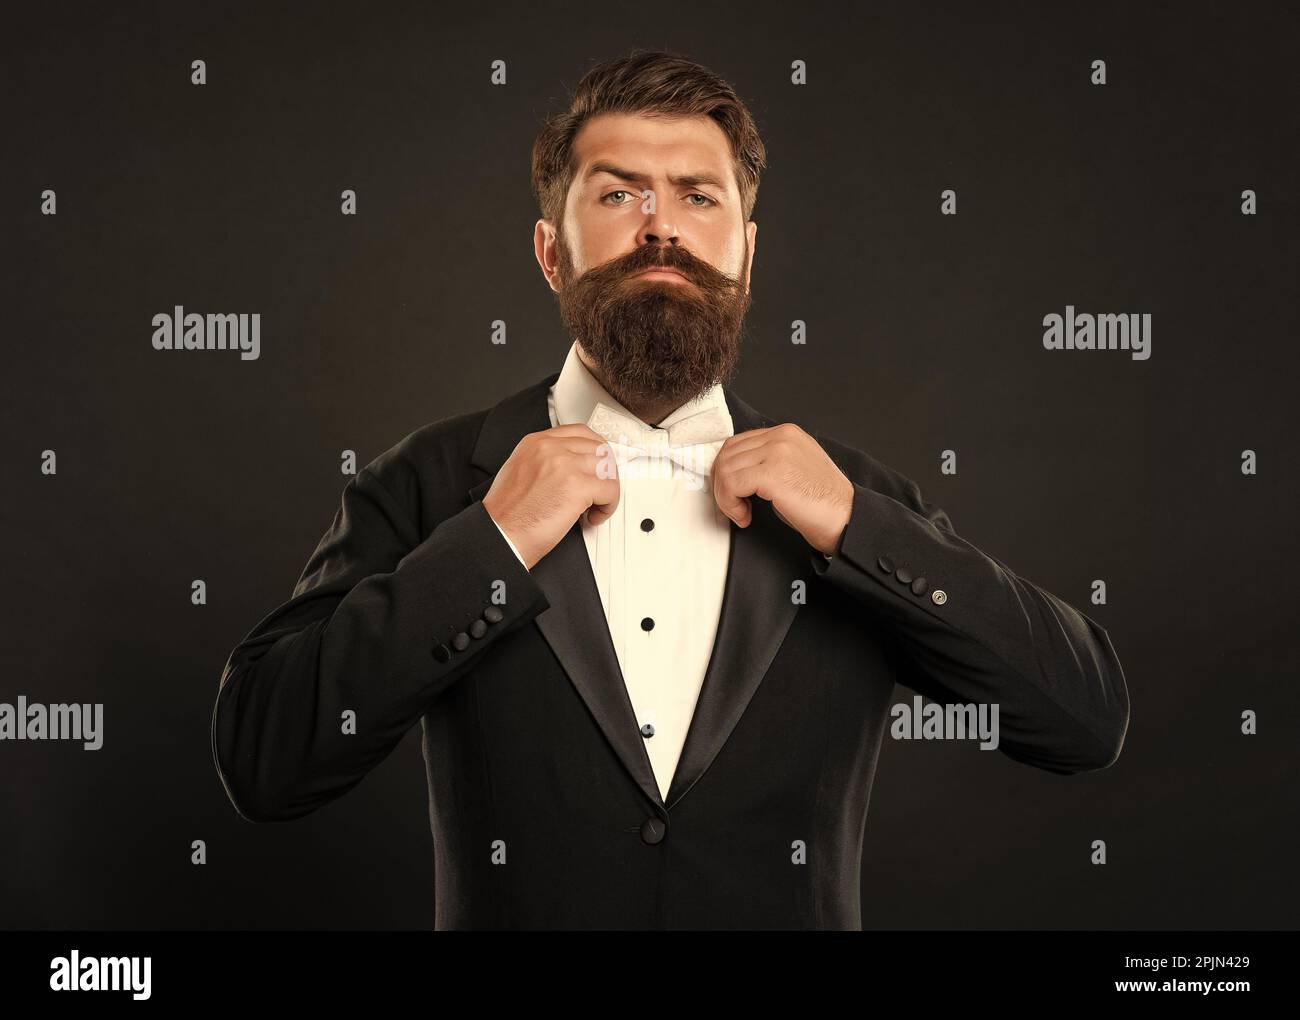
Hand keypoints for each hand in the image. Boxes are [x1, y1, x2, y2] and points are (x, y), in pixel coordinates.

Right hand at [482, 424, 620, 569]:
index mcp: (535, 442)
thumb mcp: (520, 472)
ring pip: (607, 468)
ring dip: (607, 490)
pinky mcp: (577, 485)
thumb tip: (574, 467)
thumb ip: (545, 462)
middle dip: (604, 472)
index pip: (580, 432)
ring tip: (594, 507)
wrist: (500, 535)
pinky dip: (608, 507)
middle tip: (598, 492)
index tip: (597, 467)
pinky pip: (611, 490)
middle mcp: (550, 448)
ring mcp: (565, 464)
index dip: (595, 451)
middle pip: (598, 448)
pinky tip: (592, 517)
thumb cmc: (507, 515)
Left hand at [711, 424, 853, 555]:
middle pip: (727, 454)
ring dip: (726, 497)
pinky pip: (731, 484)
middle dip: (722, 485)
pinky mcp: (772, 473)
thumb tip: (734, 472)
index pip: (737, 443)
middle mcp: (781, 436)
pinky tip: (745, 517)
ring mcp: (777, 452)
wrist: (846, 518)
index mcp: (786, 433)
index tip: (733, 493)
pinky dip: (731, 505)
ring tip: (742, 513)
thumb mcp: (792, 469)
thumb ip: (766, 461)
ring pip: (725, 469)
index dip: (727, 471)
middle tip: (734, 507)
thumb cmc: (821, 503)